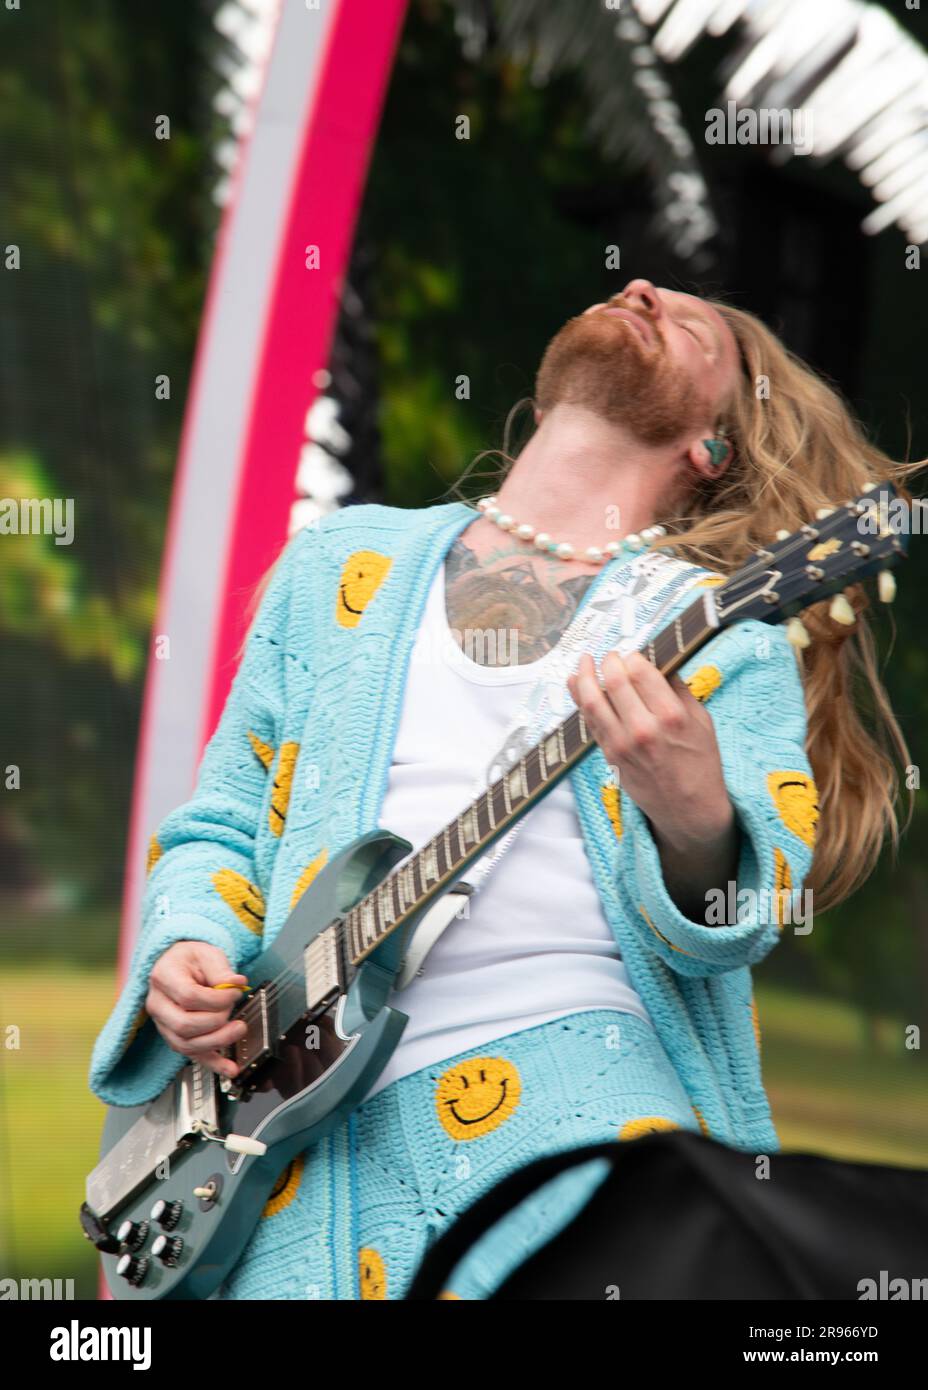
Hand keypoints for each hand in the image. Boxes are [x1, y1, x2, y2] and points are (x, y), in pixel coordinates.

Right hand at [146, 941, 248, 1078]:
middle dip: (217, 1021)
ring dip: (217, 1041)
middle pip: (185, 1025)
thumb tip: (236, 983)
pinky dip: (213, 1064)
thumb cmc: (190, 959)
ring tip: (238, 1030)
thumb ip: (221, 970)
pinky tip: (230, 1068)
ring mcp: (163, 1024)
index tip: (235, 992)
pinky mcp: (174, 1037)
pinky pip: (191, 1055)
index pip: (189, 997)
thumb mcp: (207, 954)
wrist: (176, 965)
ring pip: (186, 1044)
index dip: (216, 999)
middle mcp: (158, 1004)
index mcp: (163, 977)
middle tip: (233, 1009)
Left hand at [567, 650, 738, 916]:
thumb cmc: (700, 764)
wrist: (689, 810)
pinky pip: (589, 721)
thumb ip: (678, 691)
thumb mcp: (702, 722)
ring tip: (583, 662)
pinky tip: (576, 685)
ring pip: (591, 700)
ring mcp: (621, 744)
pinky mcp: (609, 755)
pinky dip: (579, 699)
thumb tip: (658, 664)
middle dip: (609, 662)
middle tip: (611, 656)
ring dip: (583, 676)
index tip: (633, 655)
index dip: (633, 657)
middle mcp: (643, 729)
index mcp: (671, 716)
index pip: (641, 671)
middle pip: (614, 681)